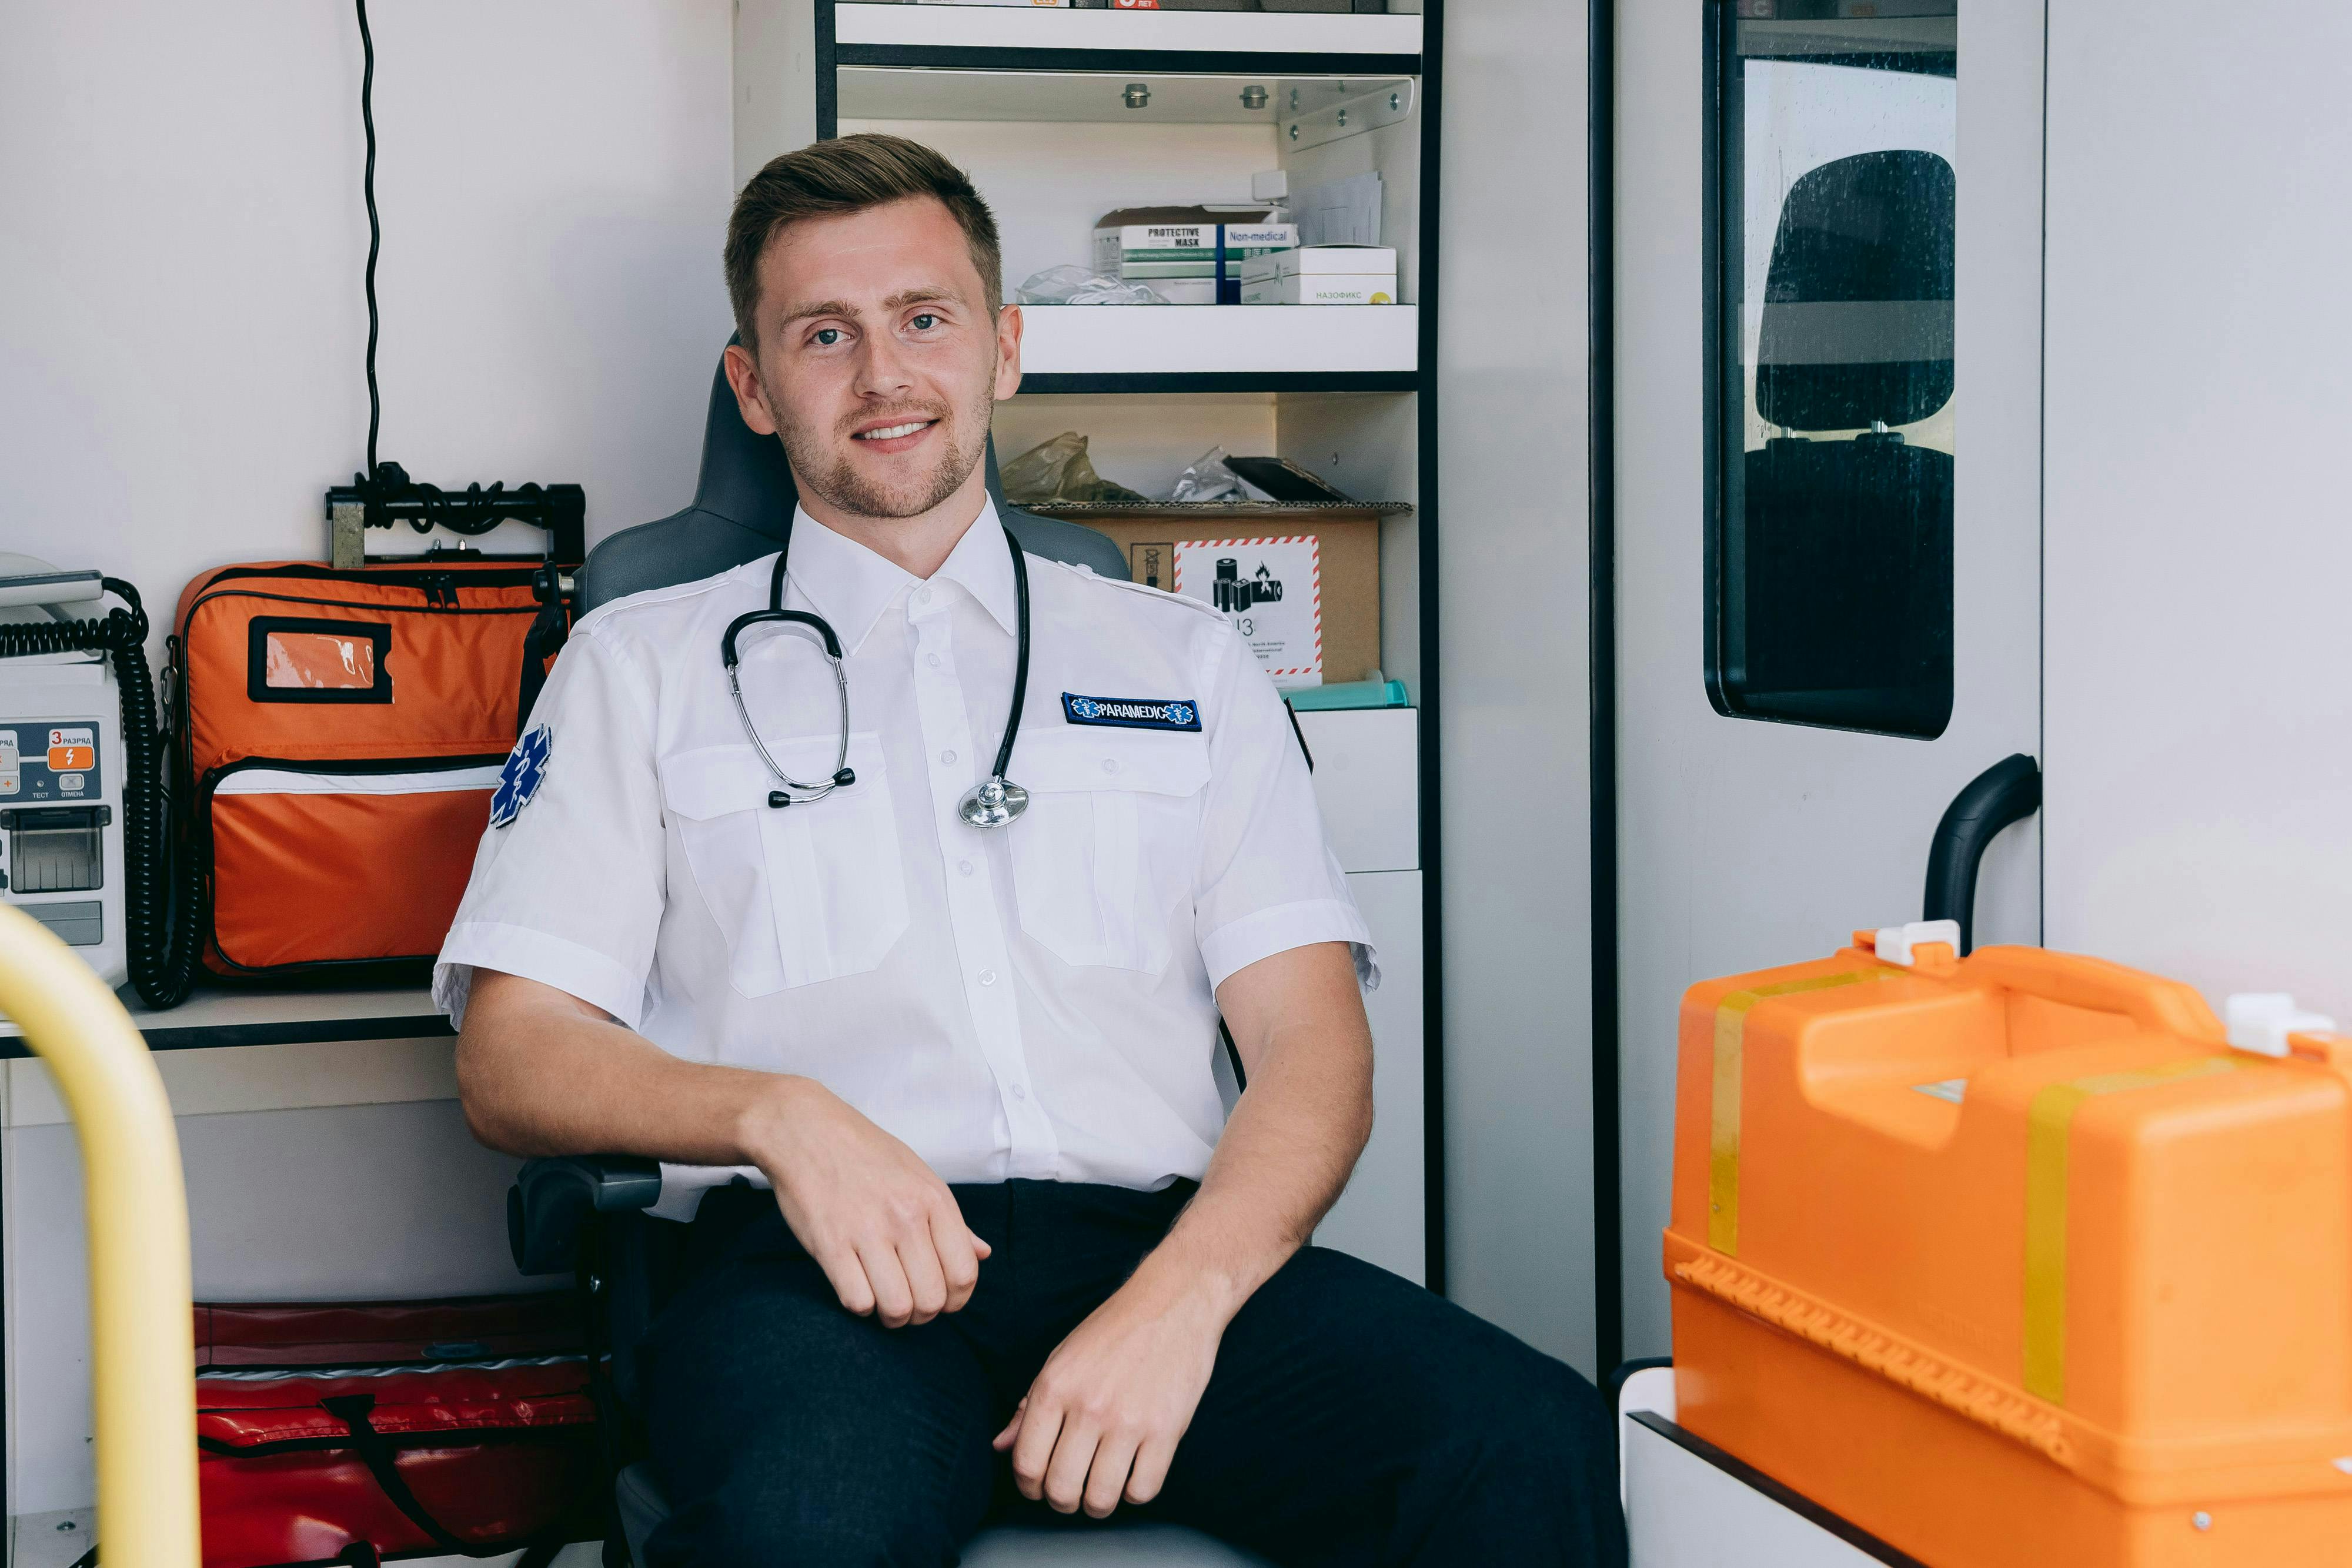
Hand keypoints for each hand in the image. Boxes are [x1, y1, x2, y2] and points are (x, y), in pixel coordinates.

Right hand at [742, 1077, 988, 1327]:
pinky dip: (859, 1304)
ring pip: (897, 1307)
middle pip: (932, 1299)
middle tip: (908, 1304)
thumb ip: (952, 1221)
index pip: (964, 1273)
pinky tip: (856, 1285)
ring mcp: (867, 1231)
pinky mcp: (830, 1244)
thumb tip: (983, 1253)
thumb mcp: (919, 1176)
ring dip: (892, 1316)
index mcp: (934, 1200)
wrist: (807, 1130)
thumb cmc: (866, 1154)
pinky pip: (857, 1300)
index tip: (941, 1300)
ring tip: (883, 1301)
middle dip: (922, 1314)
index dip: (956, 1299)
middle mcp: (906, 1218)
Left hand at [994, 1268, 1226, 1518]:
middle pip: (1060, 1489)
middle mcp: (1088, 1406)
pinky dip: (1135, 1493)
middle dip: (1062, 1501)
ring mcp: (1129, 1420)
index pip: (1026, 1463)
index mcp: (1055, 1386)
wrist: (1174, 1301)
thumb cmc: (1114, 1329)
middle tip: (1072, 1492)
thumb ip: (1030, 1406)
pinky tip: (1134, 1474)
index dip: (1029, 1486)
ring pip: (1101, 1499)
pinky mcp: (1166, 1429)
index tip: (1040, 1486)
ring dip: (1098, 1503)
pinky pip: (1143, 1490)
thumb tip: (1001, 1446)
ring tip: (1102, 1487)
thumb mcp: (1061, 1357)